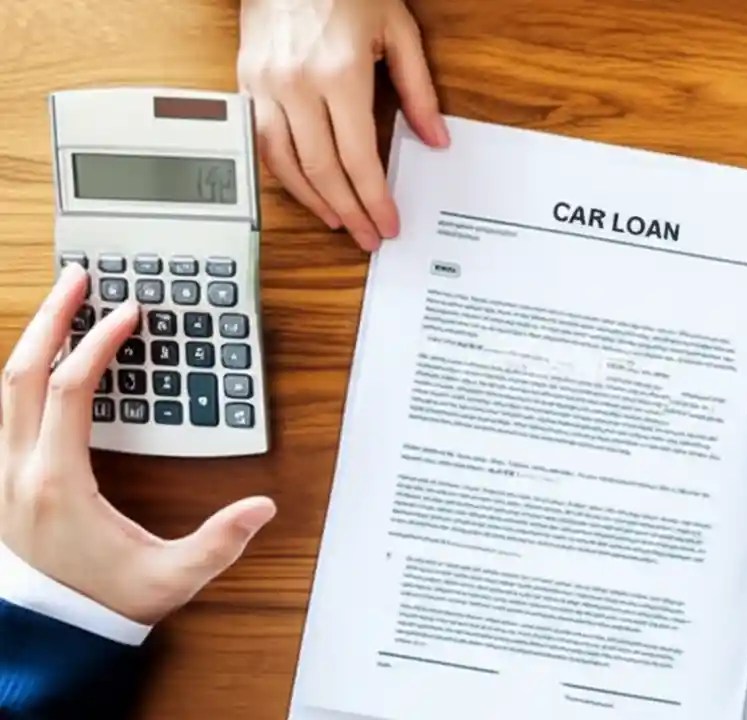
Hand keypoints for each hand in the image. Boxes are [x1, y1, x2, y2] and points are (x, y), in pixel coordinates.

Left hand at [0, 266, 275, 624]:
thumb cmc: (105, 605)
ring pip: (3, 388)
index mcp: (56, 481)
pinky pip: (5, 410)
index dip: (100, 342)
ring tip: (61, 307)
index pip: (70, 389)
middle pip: (20, 372)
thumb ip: (218, 542)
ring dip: (33, 342)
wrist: (52, 639)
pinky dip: (25, 375)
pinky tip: (46, 364)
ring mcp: (3, 475)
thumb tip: (262, 507)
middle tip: (77, 278)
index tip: (128, 313)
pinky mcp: (5, 482)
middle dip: (51, 318)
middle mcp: (17, 470)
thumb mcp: (170, 576)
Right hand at [238, 0, 448, 250]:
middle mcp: (296, 85)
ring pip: (284, 164)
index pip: (358, 158)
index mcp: (339, 73)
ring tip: (339, 220)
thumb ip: (419, 90)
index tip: (388, 223)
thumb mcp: (398, 29)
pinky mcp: (245, 82)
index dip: (375, 199)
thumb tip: (435, 139)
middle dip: (348, 211)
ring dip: (313, 201)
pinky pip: (261, 143)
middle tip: (367, 236)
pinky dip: (284, 174)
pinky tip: (306, 188)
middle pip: (322, 170)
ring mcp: (265, 85)